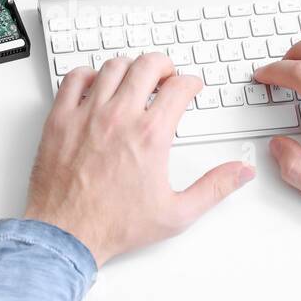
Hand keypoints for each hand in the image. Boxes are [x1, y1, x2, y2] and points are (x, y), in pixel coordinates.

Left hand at [24, 54, 254, 266]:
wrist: (67, 234)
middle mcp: (119, 117)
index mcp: (151, 135)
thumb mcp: (177, 213)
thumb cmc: (114, 225)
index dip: (191, 82)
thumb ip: (214, 188)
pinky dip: (88, 74)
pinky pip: (73, 79)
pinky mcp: (60, 120)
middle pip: (147, 65)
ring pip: (112, 67)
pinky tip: (96, 85)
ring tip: (134, 79)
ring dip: (129, 67)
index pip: (179, 87)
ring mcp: (87, 115)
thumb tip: (240, 172)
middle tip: (166, 76)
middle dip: (164, 66)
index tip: (191, 87)